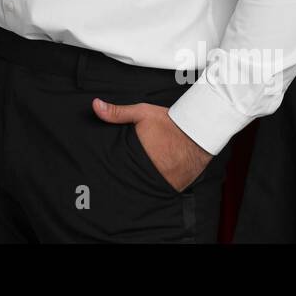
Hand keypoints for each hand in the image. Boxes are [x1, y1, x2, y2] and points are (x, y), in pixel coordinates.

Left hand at [93, 98, 211, 191]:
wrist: (200, 131)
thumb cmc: (170, 122)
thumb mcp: (141, 113)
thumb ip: (117, 112)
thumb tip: (95, 106)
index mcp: (137, 156)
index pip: (117, 167)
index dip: (112, 166)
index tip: (108, 166)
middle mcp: (149, 171)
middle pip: (130, 177)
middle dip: (126, 175)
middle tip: (124, 170)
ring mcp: (162, 181)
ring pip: (145, 186)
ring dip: (141, 182)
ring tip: (140, 175)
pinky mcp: (175, 187)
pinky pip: (161, 190)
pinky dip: (157, 185)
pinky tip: (154, 179)